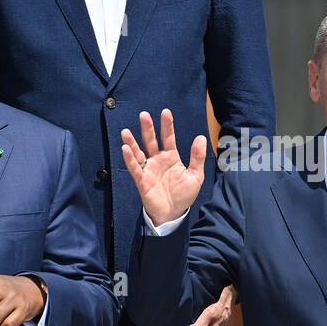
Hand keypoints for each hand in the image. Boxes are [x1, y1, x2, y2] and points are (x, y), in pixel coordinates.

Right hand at [121, 109, 205, 227]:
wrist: (174, 214)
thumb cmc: (184, 195)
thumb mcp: (195, 176)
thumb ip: (197, 157)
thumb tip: (201, 137)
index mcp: (171, 157)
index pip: (168, 138)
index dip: (167, 126)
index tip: (165, 112)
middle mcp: (158, 160)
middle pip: (151, 141)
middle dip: (147, 128)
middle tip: (144, 115)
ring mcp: (149, 169)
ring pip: (139, 152)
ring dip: (132, 142)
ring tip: (126, 132)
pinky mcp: (142, 180)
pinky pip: (134, 168)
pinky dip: (129, 158)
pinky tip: (125, 148)